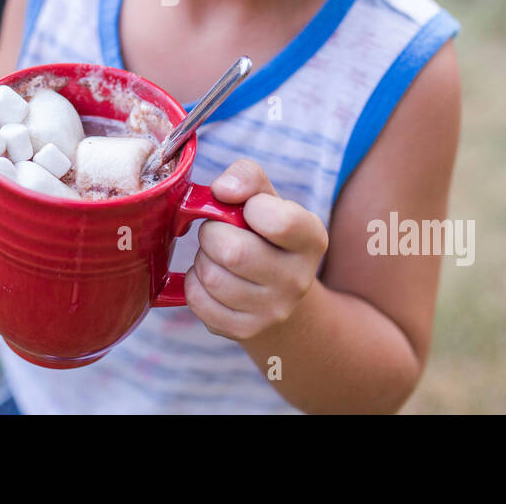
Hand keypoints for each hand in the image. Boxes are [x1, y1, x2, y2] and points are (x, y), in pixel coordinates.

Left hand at [185, 158, 328, 340]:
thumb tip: (223, 190)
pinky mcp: (244, 330)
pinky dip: (194, 283)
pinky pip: (198, 300)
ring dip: (202, 258)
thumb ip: (248, 176)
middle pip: (234, 252)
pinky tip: (212, 277)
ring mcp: (272, 311)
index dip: (250, 207)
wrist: (278, 293)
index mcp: (311, 239)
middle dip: (213, 234)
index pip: (280, 222)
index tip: (247, 210)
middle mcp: (298, 280)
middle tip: (218, 233)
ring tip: (217, 256)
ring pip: (211, 277)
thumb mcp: (266, 197)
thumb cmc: (266, 233)